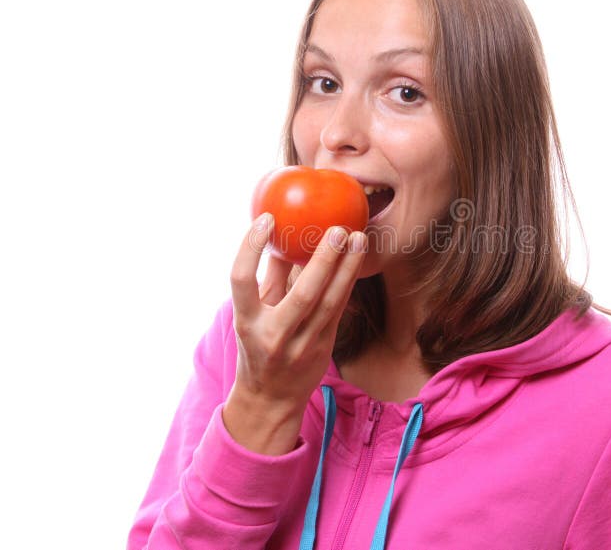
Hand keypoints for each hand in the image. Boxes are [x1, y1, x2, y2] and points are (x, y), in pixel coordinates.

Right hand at [222, 213, 367, 453]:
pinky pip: (339, 309)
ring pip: (330, 302)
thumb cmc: (257, 346)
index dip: (251, 248)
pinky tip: (357, 260)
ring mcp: (302, 344)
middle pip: (303, 294)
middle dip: (323, 260)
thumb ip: (268, 277)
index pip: (241, 280)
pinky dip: (348, 282)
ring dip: (347, 268)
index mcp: (247, 322)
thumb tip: (283, 233)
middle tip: (338, 229)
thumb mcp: (252, 314)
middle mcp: (274, 335)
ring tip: (359, 239)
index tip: (266, 219)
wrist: (270, 400)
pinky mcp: (324, 347)